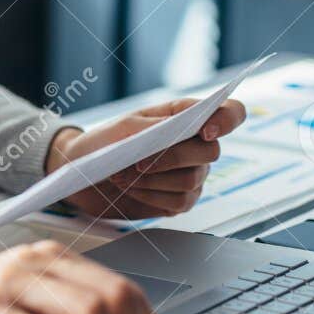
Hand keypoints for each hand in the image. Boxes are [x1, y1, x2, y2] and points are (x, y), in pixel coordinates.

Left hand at [43, 97, 246, 221]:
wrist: (83, 174)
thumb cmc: (103, 142)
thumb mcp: (124, 128)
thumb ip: (154, 127)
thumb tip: (181, 128)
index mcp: (184, 116)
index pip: (229, 112)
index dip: (227, 119)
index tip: (206, 131)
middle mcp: (195, 144)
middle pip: (211, 152)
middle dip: (173, 157)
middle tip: (138, 161)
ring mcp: (191, 173)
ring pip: (192, 179)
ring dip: (154, 179)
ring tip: (124, 175)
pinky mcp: (179, 199)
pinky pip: (181, 201)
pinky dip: (153, 195)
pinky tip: (132, 188)